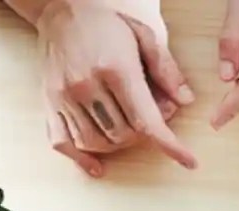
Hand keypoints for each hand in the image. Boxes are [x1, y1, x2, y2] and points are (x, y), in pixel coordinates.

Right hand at [38, 0, 196, 175]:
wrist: (60, 9)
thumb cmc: (106, 23)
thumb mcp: (144, 35)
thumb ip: (166, 69)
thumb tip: (185, 101)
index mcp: (116, 69)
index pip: (147, 120)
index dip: (170, 145)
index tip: (189, 161)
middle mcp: (88, 86)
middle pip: (124, 135)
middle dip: (144, 135)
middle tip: (151, 117)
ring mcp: (65, 96)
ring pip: (97, 143)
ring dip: (118, 144)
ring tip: (128, 127)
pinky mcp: (50, 102)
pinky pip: (63, 143)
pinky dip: (81, 159)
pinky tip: (97, 166)